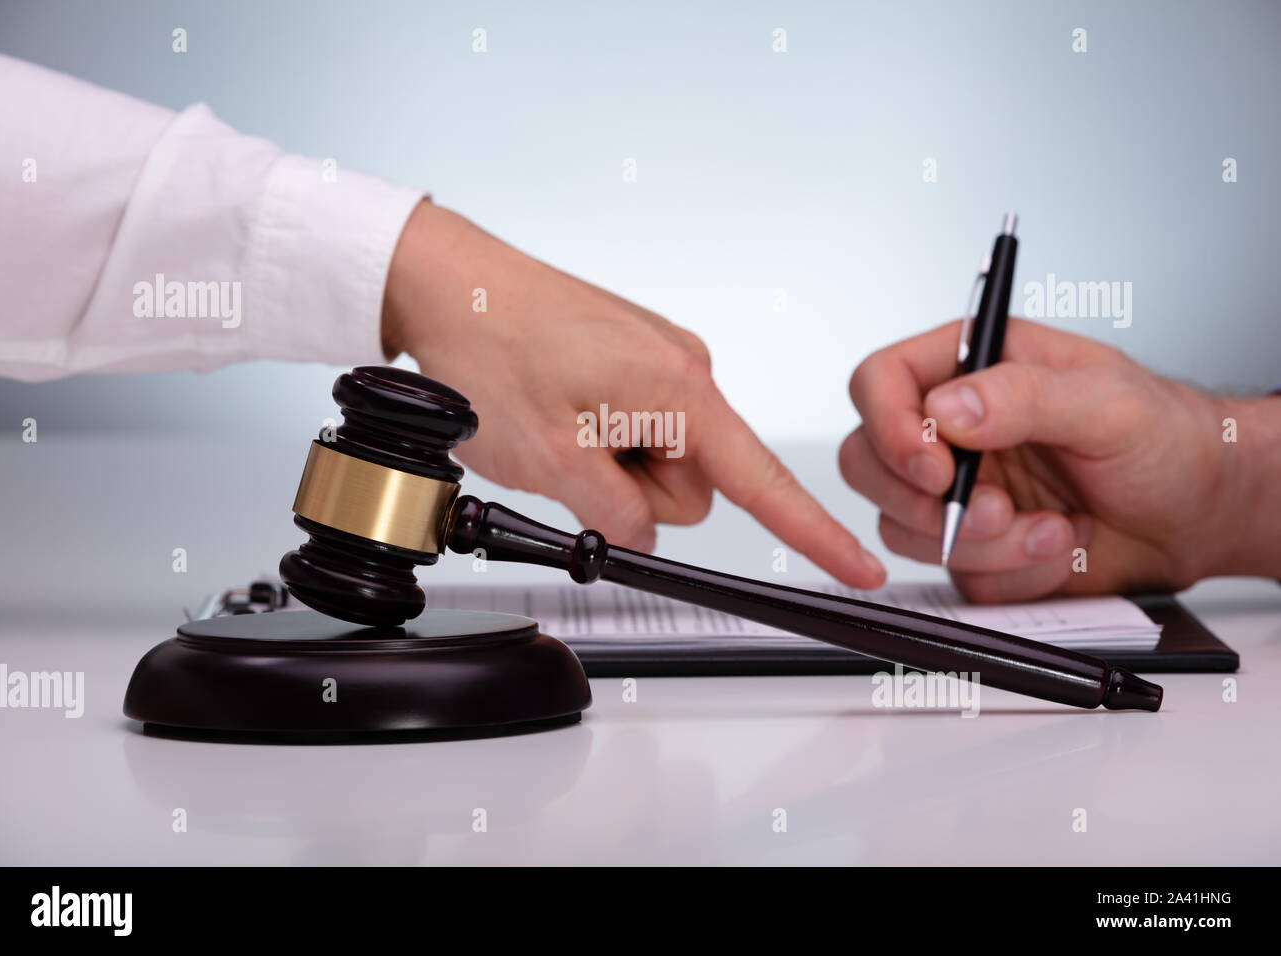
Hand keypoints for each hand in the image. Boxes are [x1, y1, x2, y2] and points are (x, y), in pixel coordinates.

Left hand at [381, 201, 885, 586]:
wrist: (448, 283)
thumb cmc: (490, 350)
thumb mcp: (552, 460)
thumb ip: (616, 515)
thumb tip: (643, 533)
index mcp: (680, 389)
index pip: (762, 482)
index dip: (814, 533)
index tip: (857, 567)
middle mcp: (684, 369)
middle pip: (694, 484)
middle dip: (634, 493)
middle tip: (570, 459)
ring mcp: (658, 362)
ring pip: (660, 462)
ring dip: (612, 467)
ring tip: (559, 427)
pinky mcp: (632, 361)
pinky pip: (637, 429)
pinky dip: (602, 440)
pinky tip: (560, 412)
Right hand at [840, 318, 1279, 601]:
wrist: (1200, 515)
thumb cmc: (1168, 440)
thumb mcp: (1107, 401)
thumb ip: (1024, 396)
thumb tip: (947, 408)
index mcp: (972, 367)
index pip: (881, 382)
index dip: (890, 426)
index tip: (934, 466)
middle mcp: (952, 429)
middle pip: (867, 462)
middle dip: (925, 502)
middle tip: (993, 510)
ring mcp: (955, 493)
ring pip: (904, 529)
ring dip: (983, 544)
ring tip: (1055, 526)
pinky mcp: (971, 550)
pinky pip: (953, 577)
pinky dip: (1012, 573)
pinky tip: (1059, 546)